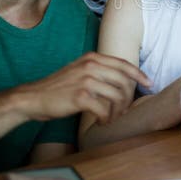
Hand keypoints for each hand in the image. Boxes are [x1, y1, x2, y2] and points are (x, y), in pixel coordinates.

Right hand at [14, 52, 151, 123]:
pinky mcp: (80, 96)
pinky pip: (105, 109)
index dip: (139, 75)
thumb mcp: (78, 71)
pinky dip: (106, 118)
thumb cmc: (57, 88)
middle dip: (128, 98)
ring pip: (117, 96)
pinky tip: (101, 121)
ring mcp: (86, 80)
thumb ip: (98, 72)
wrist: (32, 98)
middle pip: (124, 82)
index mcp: (92, 58)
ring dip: (118, 111)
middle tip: (123, 110)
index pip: (123, 64)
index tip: (148, 83)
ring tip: (111, 118)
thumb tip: (122, 83)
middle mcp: (90, 65)